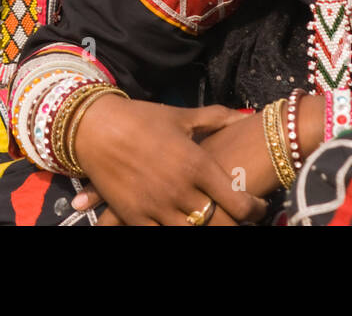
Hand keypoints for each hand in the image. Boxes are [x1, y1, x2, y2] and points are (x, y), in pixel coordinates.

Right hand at [69, 96, 266, 225]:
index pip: (239, 202)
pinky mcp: (134, 216)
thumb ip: (214, 118)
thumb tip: (243, 115)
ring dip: (202, 226)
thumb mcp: (180, 116)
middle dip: (233, 223)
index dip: (255, 211)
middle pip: (220, 224)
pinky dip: (170, 231)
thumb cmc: (140, 118)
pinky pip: (158, 236)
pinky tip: (177, 224)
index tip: (258, 208)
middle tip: (235, 217)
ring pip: (192, 232)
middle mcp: (181, 189)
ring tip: (207, 219)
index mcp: (196, 163)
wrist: (94, 126)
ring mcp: (157, 206)